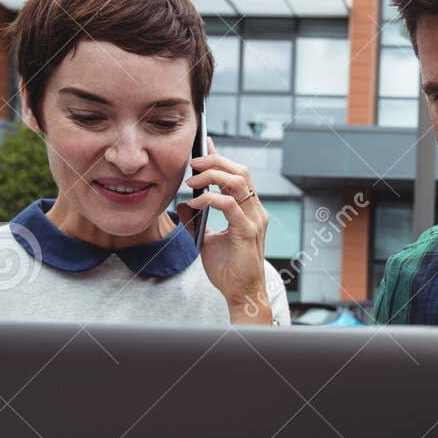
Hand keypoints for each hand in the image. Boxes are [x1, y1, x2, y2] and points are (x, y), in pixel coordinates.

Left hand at [178, 134, 270, 322]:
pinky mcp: (247, 231)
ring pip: (238, 181)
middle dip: (215, 160)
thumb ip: (197, 221)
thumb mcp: (206, 239)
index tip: (204, 144)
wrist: (241, 293)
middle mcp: (255, 211)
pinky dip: (209, 198)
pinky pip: (228, 204)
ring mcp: (254, 220)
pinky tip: (195, 203)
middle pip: (240, 170)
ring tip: (192, 181)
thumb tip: (182, 204)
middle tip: (192, 164)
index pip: (238, 174)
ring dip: (212, 175)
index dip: (221, 157)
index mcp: (249, 210)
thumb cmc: (228, 269)